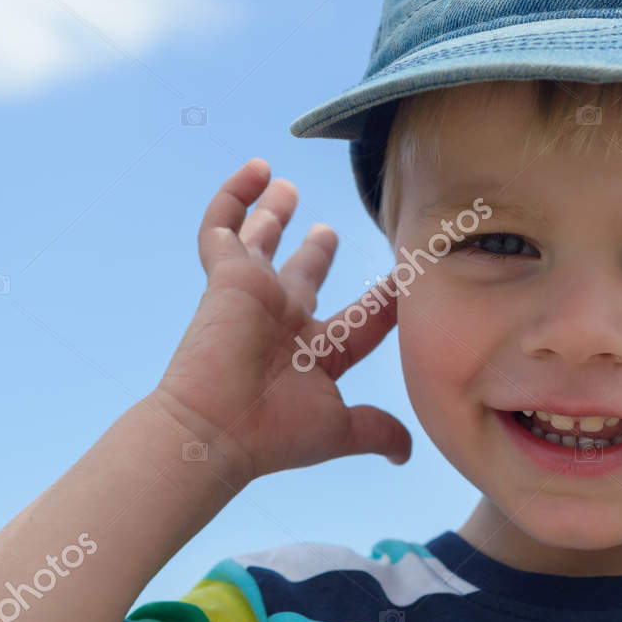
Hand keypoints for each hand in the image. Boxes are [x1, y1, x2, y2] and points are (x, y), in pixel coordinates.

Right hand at [148, 158, 411, 481]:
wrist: (214, 430)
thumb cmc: (273, 434)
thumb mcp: (339, 429)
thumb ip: (376, 429)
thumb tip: (407, 453)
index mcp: (316, 354)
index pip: (361, 317)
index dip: (385, 299)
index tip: (407, 277)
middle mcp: (286, 321)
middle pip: (303, 275)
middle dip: (313, 251)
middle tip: (326, 229)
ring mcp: (255, 295)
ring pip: (261, 243)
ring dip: (272, 213)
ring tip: (283, 184)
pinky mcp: (226, 276)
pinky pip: (223, 225)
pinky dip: (235, 195)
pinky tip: (256, 169)